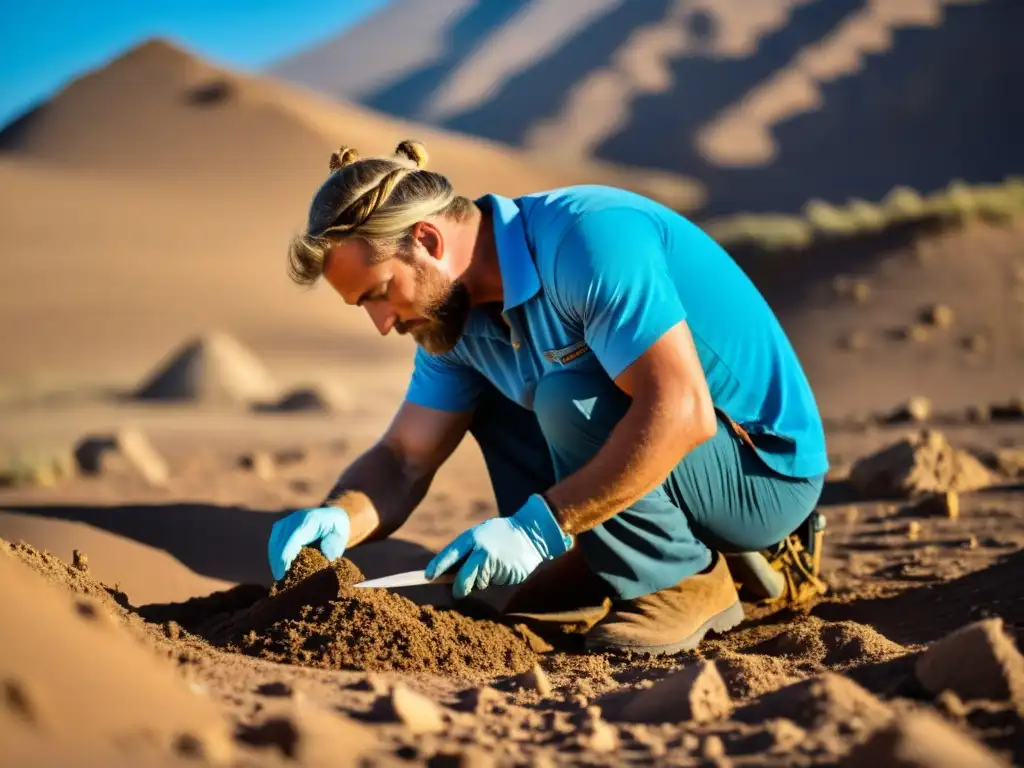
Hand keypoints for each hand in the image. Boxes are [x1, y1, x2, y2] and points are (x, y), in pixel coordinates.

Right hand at [267, 506, 350, 580]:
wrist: (331, 516)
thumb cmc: (337, 530)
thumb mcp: (340, 537)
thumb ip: (333, 546)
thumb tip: (325, 557)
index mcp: (309, 520)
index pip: (293, 540)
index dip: (285, 557)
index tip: (281, 574)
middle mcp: (294, 519)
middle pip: (280, 544)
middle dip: (278, 564)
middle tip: (280, 582)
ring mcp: (285, 523)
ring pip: (274, 546)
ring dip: (275, 562)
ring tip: (280, 579)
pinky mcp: (279, 528)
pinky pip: (273, 545)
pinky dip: (275, 558)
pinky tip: (279, 570)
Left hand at [425, 494, 572, 598]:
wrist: (532, 534)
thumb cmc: (501, 535)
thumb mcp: (481, 535)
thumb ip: (466, 551)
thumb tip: (447, 572)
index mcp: (471, 538)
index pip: (449, 554)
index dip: (438, 566)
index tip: (427, 576)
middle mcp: (480, 550)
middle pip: (463, 578)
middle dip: (459, 588)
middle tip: (458, 592)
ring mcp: (493, 563)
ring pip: (479, 582)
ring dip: (481, 581)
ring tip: (493, 566)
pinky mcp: (504, 573)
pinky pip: (493, 583)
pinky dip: (495, 580)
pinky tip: (503, 568)